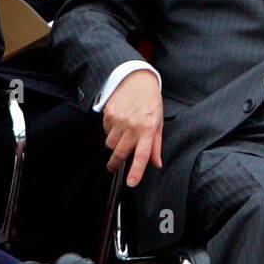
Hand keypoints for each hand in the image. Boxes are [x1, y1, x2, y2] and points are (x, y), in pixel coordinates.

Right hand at [103, 70, 163, 186]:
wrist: (135, 79)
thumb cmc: (150, 102)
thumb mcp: (158, 123)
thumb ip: (155, 145)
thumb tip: (156, 164)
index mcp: (148, 129)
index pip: (142, 155)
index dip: (136, 171)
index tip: (131, 183)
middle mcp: (132, 126)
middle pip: (119, 153)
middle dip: (115, 164)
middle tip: (113, 168)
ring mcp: (118, 120)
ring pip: (110, 143)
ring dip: (114, 144)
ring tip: (122, 134)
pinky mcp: (107, 114)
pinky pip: (106, 131)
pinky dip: (110, 131)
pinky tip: (118, 121)